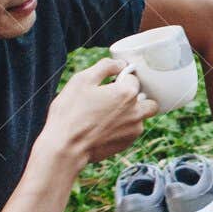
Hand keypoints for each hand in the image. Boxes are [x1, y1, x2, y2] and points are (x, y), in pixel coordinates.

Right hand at [41, 58, 156, 166]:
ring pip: (141, 115)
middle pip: (147, 98)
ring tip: (105, 115)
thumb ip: (105, 67)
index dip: (119, 79)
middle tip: (114, 99)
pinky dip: (123, 127)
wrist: (65, 148)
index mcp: (127, 93)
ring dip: (130, 113)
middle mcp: (137, 111)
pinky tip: (104, 128)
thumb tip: (120, 63)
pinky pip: (132, 129)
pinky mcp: (128, 142)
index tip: (107, 84)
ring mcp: (134, 129)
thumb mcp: (81, 81)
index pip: (133, 78)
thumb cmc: (70, 112)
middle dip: (136, 96)